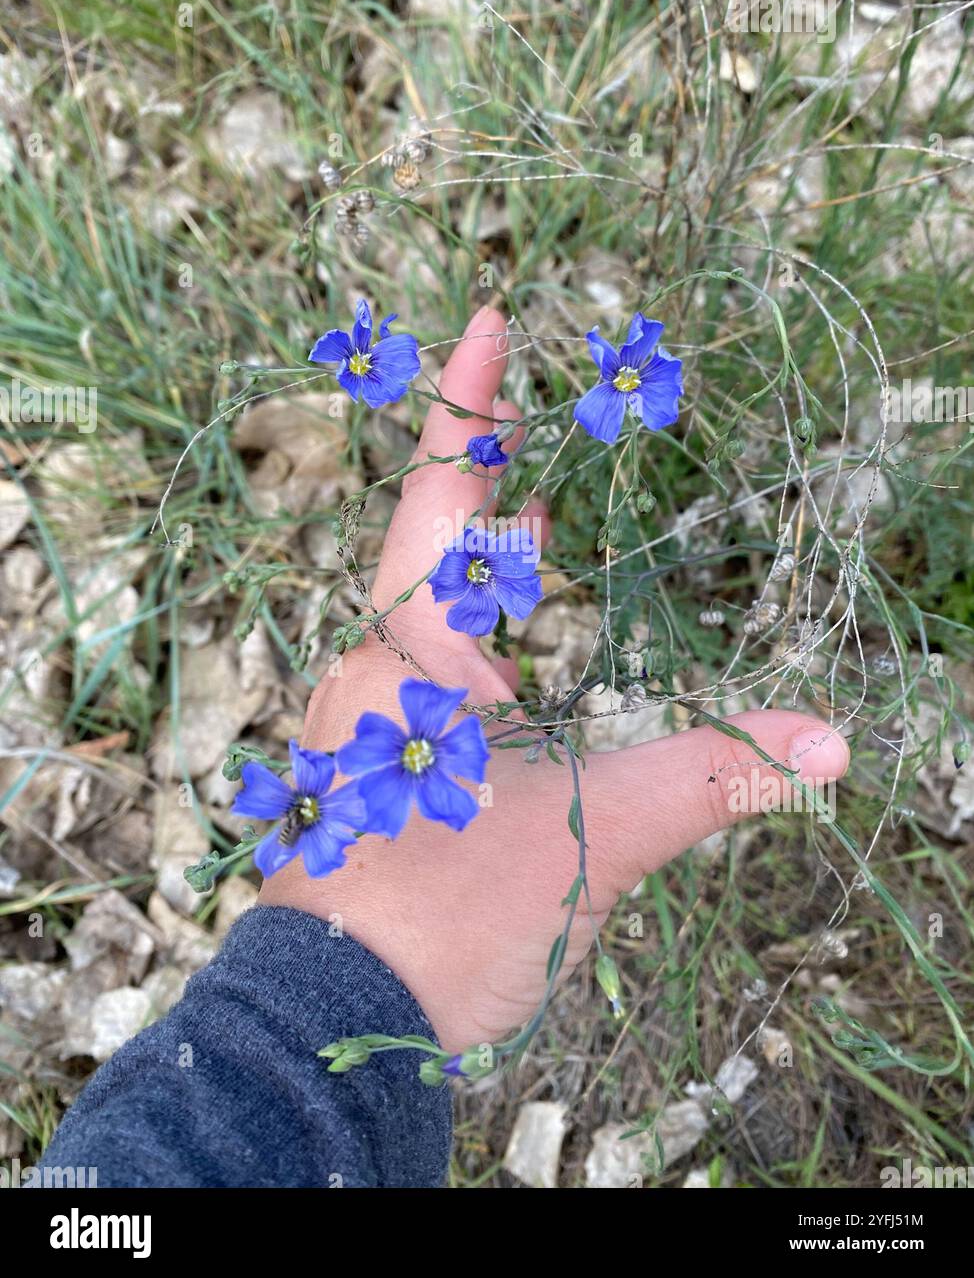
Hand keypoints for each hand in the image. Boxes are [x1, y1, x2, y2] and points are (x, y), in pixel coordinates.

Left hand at [259, 306, 849, 1051]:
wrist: (339, 1019)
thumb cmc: (443, 908)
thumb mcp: (594, 832)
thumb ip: (710, 774)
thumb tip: (826, 743)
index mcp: (415, 643)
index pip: (440, 493)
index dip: (467, 403)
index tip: (487, 321)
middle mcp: (383, 664)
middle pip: (437, 539)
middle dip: (490, 473)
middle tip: (538, 417)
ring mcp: (378, 720)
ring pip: (435, 610)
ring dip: (491, 560)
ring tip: (542, 514)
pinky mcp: (386, 772)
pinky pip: (433, 670)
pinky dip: (481, 636)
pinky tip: (520, 656)